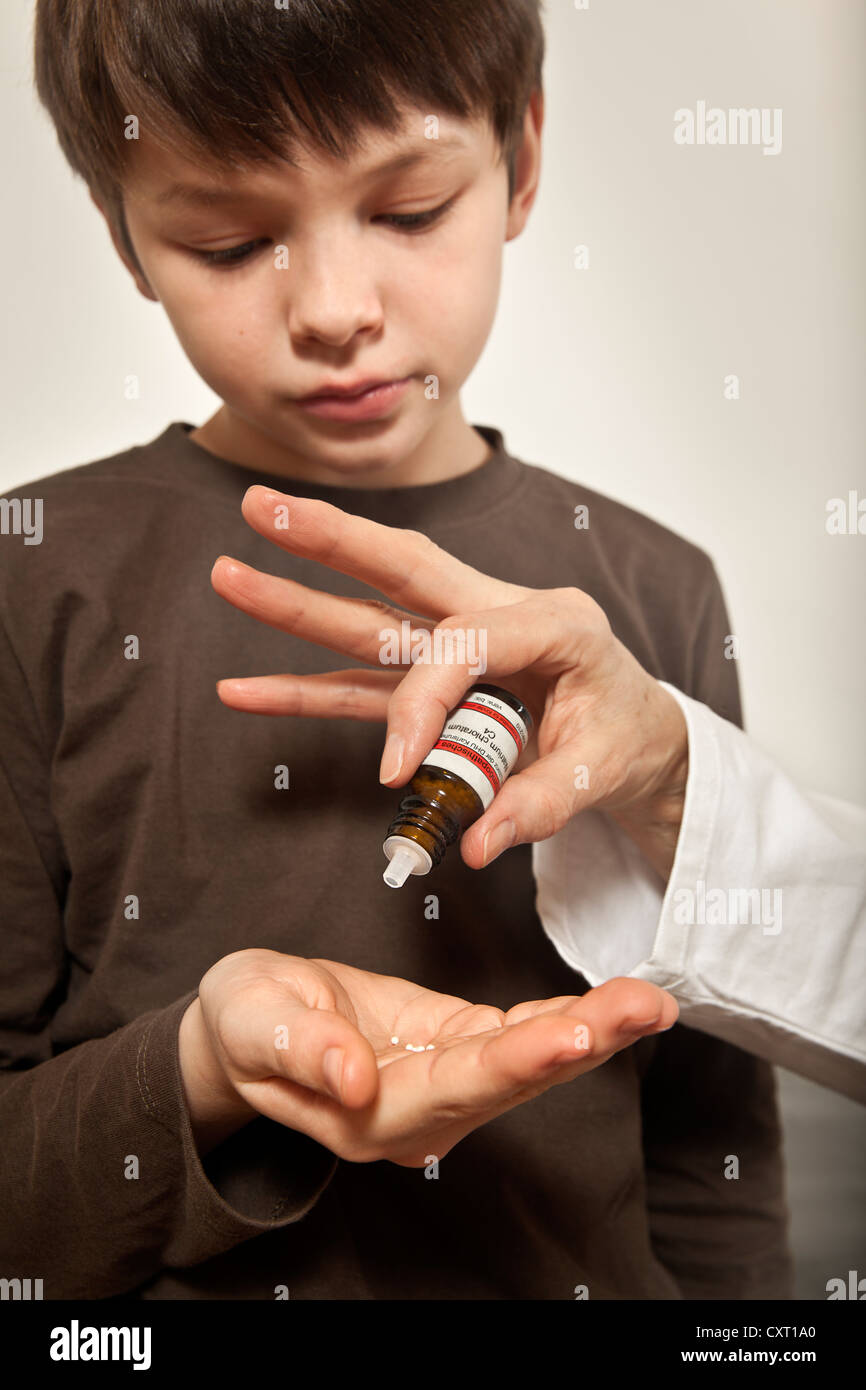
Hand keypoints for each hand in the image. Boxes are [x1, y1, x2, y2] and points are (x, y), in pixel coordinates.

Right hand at [180, 948, 677, 1167]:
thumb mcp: (249, 1021)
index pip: (457, 1087)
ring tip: (652, 1001)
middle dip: (585, 1042)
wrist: (246, 1025)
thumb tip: (354, 1080)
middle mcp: (420, 1112)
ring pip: (526, 1059)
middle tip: (648, 1008)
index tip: (578, 1031)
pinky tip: (609, 1004)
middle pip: (513, 1080)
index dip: (520, 1060)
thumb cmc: (241, 1022)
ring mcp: (442, 1083)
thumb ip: (299, 1050)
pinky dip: (562, 1016)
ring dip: (592, 1030)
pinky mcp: (451, 1045)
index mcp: (369, 1115)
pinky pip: (514, 1035)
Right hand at [210, 488, 688, 879]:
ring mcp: (461, 644)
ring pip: (371, 620)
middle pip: (405, 571)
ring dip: (298, 603)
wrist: (642, 736)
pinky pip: (364, 686)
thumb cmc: (628, 738)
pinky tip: (248, 689)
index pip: (466, 645)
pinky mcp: (437, 683)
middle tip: (263, 508)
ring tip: (228, 574)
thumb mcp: (604, 772)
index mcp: (555, 623)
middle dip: (333, 540)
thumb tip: (476, 843)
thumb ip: (538, 805)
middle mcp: (500, 615)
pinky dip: (306, 689)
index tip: (396, 771)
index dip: (421, 705)